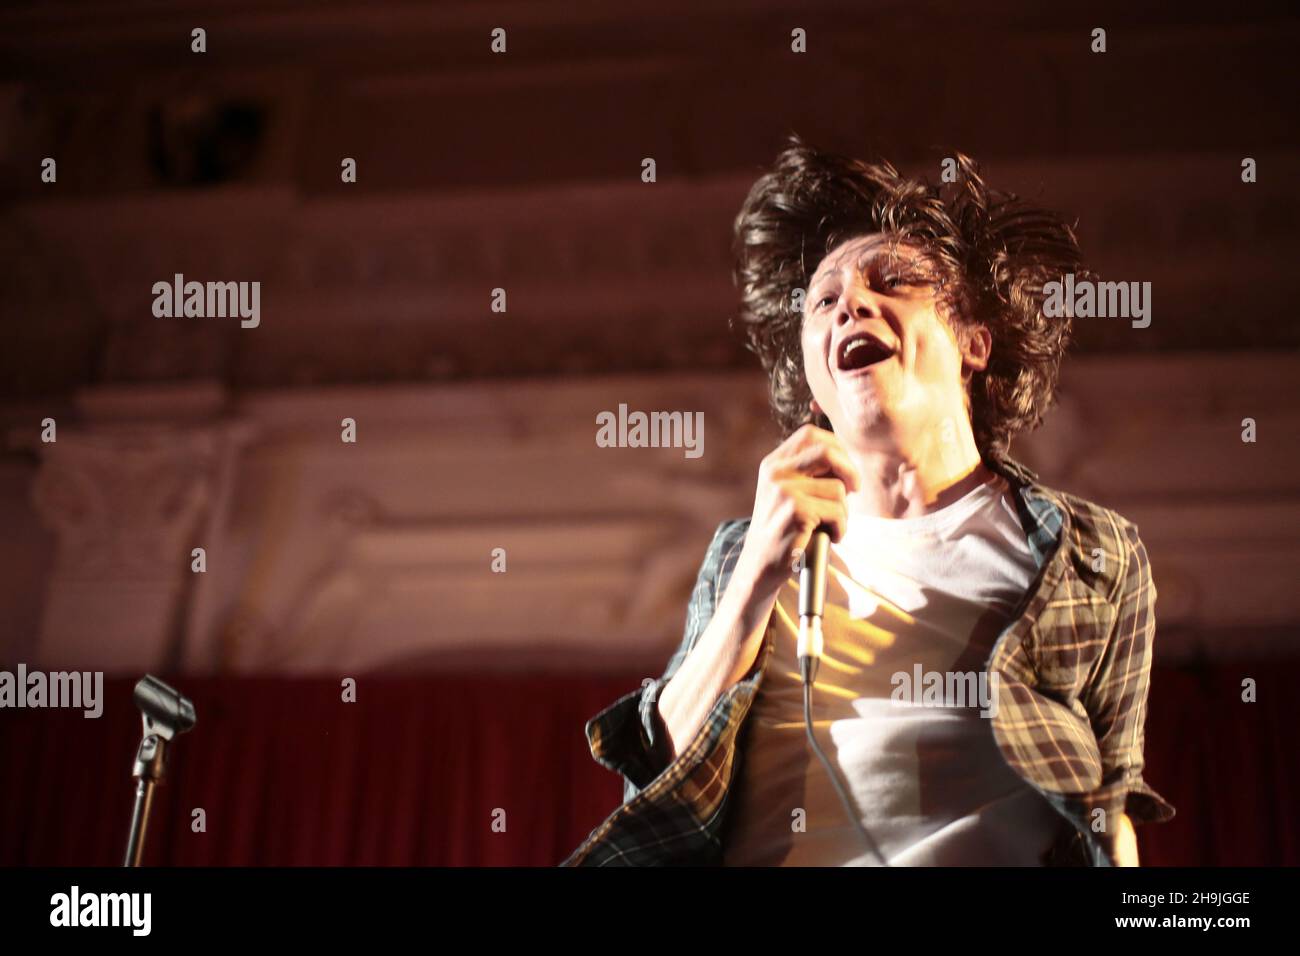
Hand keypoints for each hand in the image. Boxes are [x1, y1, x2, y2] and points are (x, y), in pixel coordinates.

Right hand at [735, 424, 861, 595]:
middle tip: (853, 490)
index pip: (811, 434)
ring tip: (830, 525)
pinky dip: (841, 528)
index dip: (836, 447)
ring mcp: (784, 490)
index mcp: (774, 463)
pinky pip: (838, 512)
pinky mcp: (796, 510)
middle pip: (828, 451)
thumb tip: (847, 459)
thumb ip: (808, 471)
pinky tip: (829, 537)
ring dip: (844, 511)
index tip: (843, 471)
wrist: (761, 565)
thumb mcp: (788, 491)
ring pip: (839, 488)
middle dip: (850, 471)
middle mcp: (775, 472)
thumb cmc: (784, 529)